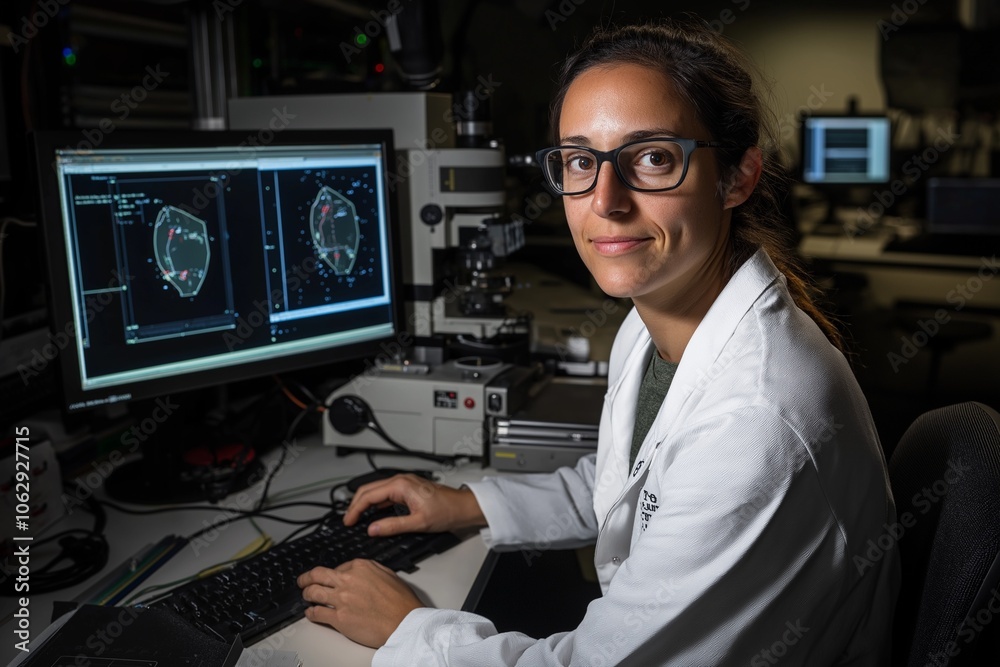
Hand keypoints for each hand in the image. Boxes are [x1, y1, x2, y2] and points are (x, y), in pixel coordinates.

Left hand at [298, 559, 420, 647]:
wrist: (404, 623)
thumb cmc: (401, 602)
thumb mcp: (388, 574)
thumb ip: (371, 570)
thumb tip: (361, 571)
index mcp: (360, 567)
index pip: (337, 567)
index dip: (331, 574)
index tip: (328, 578)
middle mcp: (348, 580)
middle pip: (317, 575)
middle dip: (307, 578)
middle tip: (302, 581)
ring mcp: (341, 599)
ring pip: (313, 592)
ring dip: (306, 594)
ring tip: (305, 596)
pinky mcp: (338, 618)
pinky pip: (317, 613)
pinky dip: (310, 613)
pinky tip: (310, 613)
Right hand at [343, 473, 485, 535]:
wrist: (463, 507)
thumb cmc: (446, 511)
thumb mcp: (418, 523)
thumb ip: (393, 526)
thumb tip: (373, 529)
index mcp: (401, 485)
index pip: (369, 495)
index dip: (355, 509)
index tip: (348, 521)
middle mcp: (401, 480)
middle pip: (369, 489)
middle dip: (356, 504)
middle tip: (348, 520)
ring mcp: (405, 483)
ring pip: (376, 490)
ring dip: (365, 503)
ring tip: (356, 517)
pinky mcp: (408, 489)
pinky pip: (386, 493)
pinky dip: (375, 502)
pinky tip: (373, 513)